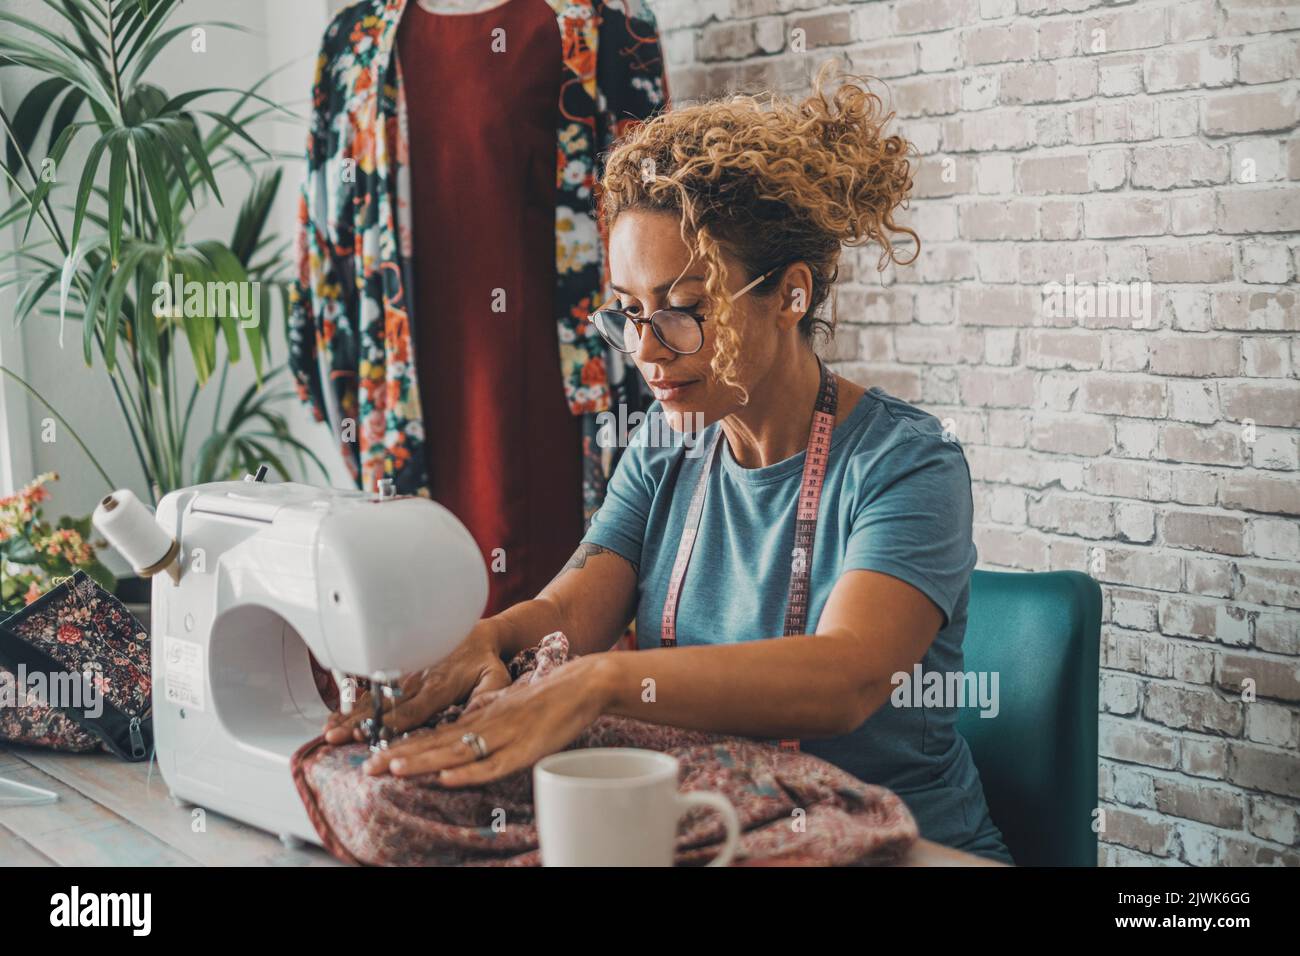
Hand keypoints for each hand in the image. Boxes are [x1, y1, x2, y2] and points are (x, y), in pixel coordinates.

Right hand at [322, 619, 510, 744]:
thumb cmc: (486, 661)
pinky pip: (375, 689)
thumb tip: (478, 715)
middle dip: (358, 722)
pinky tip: (336, 715)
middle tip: (335, 736)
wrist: (478, 634)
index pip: (412, 709)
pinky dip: (354, 703)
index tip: (368, 735)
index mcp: (440, 685)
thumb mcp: (496, 677)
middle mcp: (418, 681)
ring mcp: (406, 676)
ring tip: (328, 729)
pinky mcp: (400, 673)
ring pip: (374, 698)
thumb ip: (489, 696)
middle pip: (384, 705)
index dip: (389, 723)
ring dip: (350, 714)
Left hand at [362, 653, 615, 786]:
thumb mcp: (507, 702)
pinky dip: (469, 772)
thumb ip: (484, 712)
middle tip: (368, 767)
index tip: (374, 755)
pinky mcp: (525, 748)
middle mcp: (485, 724)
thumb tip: (462, 721)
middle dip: (401, 756)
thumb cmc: (548, 695)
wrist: (583, 682)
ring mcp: (504, 736)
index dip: (403, 745)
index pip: (434, 734)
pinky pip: (493, 764)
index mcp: (480, 715)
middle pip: (437, 743)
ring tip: (395, 768)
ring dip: (425, 761)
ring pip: (457, 752)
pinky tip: (447, 777)